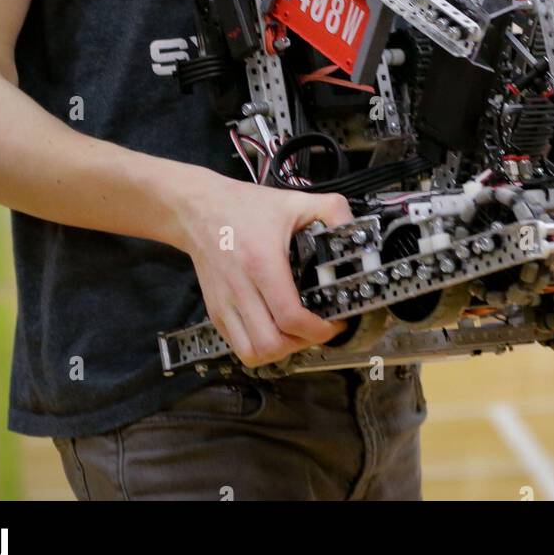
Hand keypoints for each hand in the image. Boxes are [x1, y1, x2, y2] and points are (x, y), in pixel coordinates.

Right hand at [174, 171, 353, 368]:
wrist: (199, 209)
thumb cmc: (245, 207)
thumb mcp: (294, 200)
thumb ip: (331, 210)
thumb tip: (354, 229)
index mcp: (262, 262)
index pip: (290, 316)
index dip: (318, 329)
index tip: (335, 322)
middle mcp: (240, 288)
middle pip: (271, 344)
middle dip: (302, 344)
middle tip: (317, 328)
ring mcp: (224, 303)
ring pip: (252, 353)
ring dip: (279, 351)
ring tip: (295, 333)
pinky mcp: (215, 311)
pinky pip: (238, 346)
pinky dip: (259, 347)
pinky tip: (274, 329)